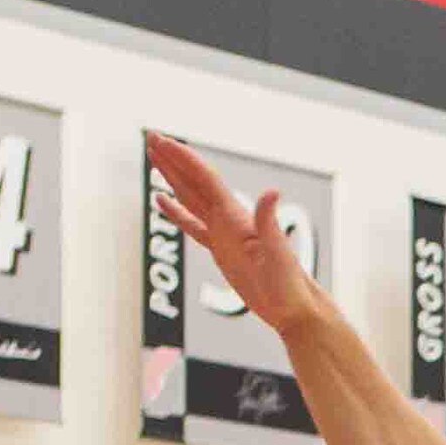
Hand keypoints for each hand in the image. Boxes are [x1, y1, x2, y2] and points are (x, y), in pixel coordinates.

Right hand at [146, 133, 315, 329]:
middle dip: (172, 158)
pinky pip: (192, 224)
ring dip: (172, 177)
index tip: (162, 140)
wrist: (294, 307)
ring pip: (191, 197)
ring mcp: (223, 233)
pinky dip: (176, 211)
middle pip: (194, 181)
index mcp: (235, 216)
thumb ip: (269, 222)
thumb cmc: (289, 284)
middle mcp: (228, 219)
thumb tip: (272, 192)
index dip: (182, 158)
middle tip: (151, 137)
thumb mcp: (278, 253)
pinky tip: (162, 201)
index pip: (204, 179)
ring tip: (154, 158)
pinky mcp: (220, 249)